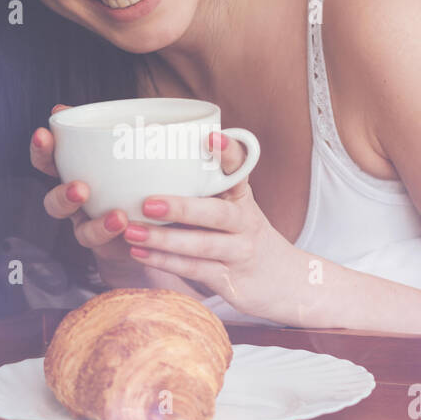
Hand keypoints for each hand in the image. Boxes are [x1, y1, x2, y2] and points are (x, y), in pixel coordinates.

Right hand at [30, 105, 206, 297]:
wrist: (181, 233)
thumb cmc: (172, 187)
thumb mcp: (176, 162)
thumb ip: (184, 143)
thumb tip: (208, 127)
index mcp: (88, 168)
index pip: (55, 156)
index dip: (45, 147)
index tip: (46, 131)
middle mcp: (83, 197)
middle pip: (53, 192)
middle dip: (57, 187)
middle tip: (79, 187)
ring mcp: (91, 224)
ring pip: (72, 224)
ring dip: (89, 220)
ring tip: (116, 216)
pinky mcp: (108, 246)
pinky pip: (99, 244)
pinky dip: (109, 234)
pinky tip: (126, 225)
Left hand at [121, 132, 306, 321]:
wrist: (288, 281)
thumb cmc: (244, 237)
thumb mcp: (236, 207)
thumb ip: (206, 188)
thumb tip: (154, 164)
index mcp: (243, 198)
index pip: (240, 170)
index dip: (229, 153)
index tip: (211, 138)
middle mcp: (246, 222)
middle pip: (216, 213)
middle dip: (181, 208)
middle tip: (148, 204)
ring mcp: (240, 252)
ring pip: (203, 245)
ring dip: (164, 241)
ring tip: (132, 233)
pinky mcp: (232, 281)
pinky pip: (196, 270)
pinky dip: (166, 263)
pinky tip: (141, 254)